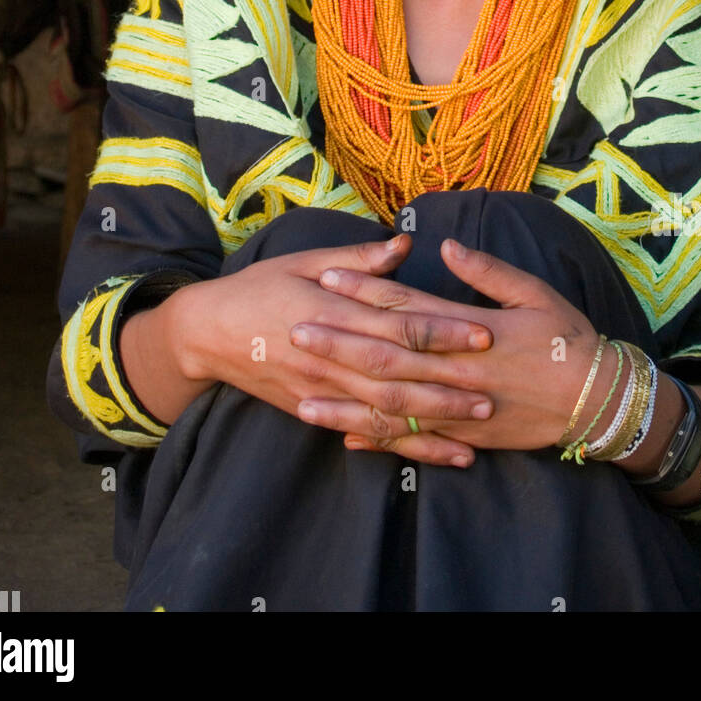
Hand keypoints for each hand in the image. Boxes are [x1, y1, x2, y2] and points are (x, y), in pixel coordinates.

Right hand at [174, 233, 496, 445]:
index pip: (397, 323)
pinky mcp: (314, 411)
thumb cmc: (260, 287)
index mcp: (332, 311)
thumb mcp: (304, 261)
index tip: (481, 332)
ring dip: (432, 422)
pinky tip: (436, 455)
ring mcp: (321, 390)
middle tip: (493, 391)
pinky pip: (364, 433)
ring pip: (384, 412)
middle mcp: (329, 356)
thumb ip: (357, 259)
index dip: (441, 330)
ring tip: (475, 429)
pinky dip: (402, 447)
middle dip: (447, 385)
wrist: (207, 332)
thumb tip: (405, 244)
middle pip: (398, 375)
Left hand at [290, 239, 600, 464]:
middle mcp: (455, 370)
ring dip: (345, 402)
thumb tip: (445, 245)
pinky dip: (380, 440)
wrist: (599, 401)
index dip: (363, 291)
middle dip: (337, 343)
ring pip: (391, 406)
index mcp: (468, 328)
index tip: (326, 278)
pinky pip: (416, 441)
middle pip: (385, 355)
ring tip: (303, 398)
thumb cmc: (568, 339)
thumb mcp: (534, 292)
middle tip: (293, 332)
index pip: (404, 306)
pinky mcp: (465, 436)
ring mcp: (457, 408)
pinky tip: (347, 439)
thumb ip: (487, 270)